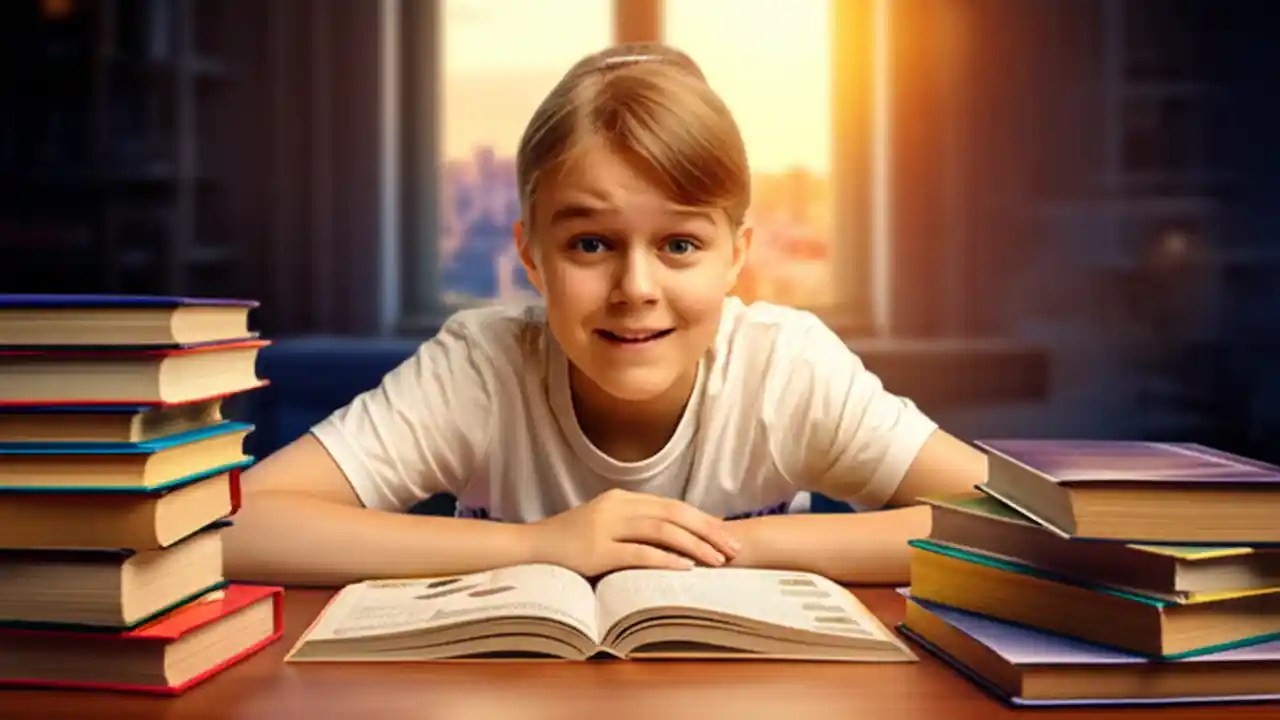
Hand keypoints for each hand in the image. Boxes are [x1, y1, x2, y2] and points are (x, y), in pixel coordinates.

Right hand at [530, 489, 741, 576]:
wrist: (531, 548)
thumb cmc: (570, 542)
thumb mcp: (606, 525)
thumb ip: (635, 526)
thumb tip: (675, 540)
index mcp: (623, 498)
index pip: (673, 505)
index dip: (703, 520)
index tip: (727, 535)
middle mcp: (618, 506)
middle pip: (674, 513)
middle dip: (709, 531)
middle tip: (735, 548)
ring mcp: (606, 526)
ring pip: (662, 530)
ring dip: (695, 545)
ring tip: (718, 559)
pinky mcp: (596, 549)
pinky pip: (638, 552)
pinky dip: (666, 559)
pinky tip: (687, 567)